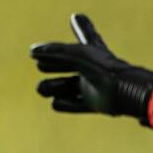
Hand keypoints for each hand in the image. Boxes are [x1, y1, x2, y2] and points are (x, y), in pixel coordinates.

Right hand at [31, 13, 152, 123]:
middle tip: (41, 66)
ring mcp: (91, 86)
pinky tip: (55, 102)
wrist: (121, 88)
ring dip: (53, 87)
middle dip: (52, 66)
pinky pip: (75, 104)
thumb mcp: (74, 54)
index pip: (67, 48)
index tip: (33, 52)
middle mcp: (89, 69)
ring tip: (42, 89)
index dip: (51, 49)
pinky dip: (64, 104)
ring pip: (67, 87)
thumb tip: (32, 51)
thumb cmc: (100, 66)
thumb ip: (53, 52)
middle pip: (65, 66)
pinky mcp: (94, 103)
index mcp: (87, 53)